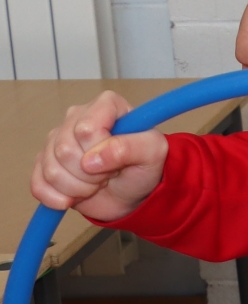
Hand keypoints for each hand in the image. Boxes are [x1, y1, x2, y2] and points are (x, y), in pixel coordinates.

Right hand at [31, 91, 168, 222]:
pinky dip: (58, 198)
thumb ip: (130, 148)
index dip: (100, 152)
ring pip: (51, 169)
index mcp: (106, 105)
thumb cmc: (143, 166)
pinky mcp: (43, 163)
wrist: (131, 192)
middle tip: (109, 174)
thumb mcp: (153, 153)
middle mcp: (77, 117)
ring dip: (78, 187)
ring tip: (96, 183)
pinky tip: (75, 196)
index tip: (118, 159)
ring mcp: (56, 139)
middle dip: (90, 174)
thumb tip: (92, 160)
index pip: (86, 130)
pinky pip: (38, 185)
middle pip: (65, 150)